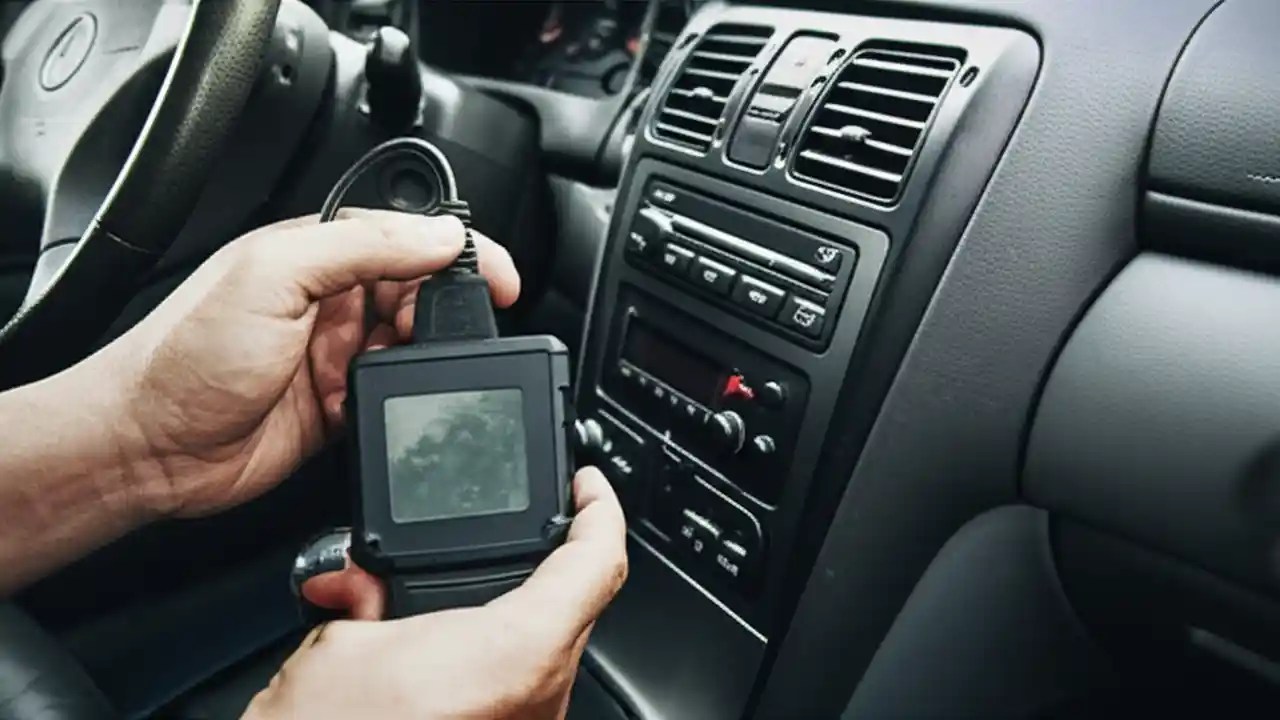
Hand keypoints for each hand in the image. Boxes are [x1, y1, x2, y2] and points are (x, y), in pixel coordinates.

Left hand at [106, 209, 519, 517]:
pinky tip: (376, 405)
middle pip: (422, 292)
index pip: (407, 237)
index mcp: (315, 252)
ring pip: (415, 349)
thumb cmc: (183, 357)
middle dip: (448, 311)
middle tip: (449, 332)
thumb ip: (359, 248)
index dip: (459, 253)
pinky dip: (402, 403)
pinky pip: (395, 398)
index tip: (498, 277)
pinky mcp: (338, 406)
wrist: (146, 447)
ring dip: (423, 361)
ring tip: (400, 371)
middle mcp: (329, 300)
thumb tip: (437, 237)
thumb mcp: (273, 275)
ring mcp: (335, 355)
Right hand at [244, 468, 627, 719]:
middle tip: (487, 534)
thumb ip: (368, 595)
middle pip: (569, 603)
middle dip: (529, 562)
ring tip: (424, 600)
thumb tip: (360, 582)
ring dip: (495, 612)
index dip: (601, 510)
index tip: (586, 485)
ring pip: (538, 645)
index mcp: (515, 656)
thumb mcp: (339, 645)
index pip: (598, 564)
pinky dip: (477, 655)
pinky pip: (512, 682)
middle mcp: (536, 698)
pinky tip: (422, 648)